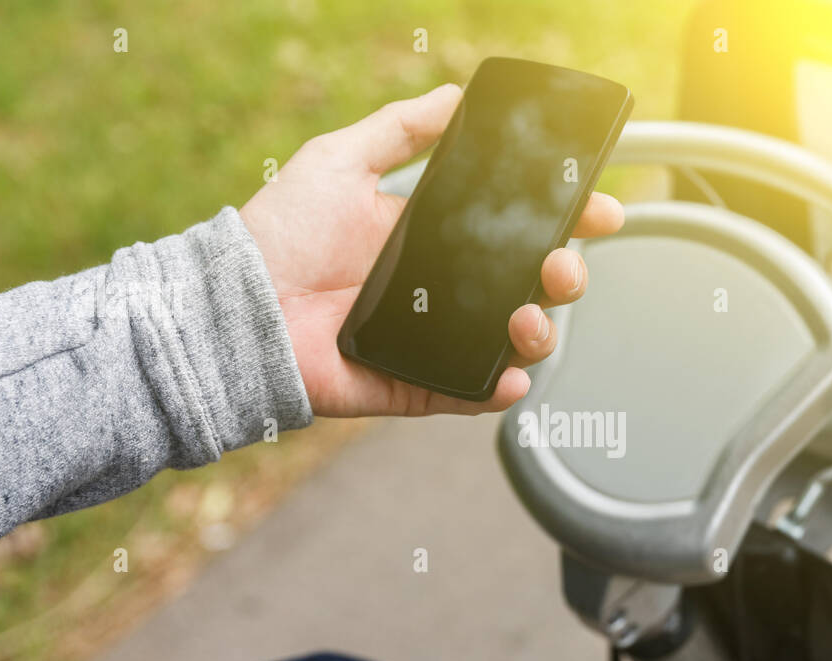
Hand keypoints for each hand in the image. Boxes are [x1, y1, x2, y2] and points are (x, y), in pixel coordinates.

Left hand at [240, 83, 623, 416]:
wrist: (235, 306)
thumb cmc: (278, 234)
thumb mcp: (339, 160)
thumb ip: (400, 130)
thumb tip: (455, 95)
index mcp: (435, 239)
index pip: (516, 231)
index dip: (564, 221)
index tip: (596, 209)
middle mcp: (443, 291)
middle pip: (530, 289)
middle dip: (565, 277)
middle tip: (562, 267)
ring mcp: (433, 340)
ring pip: (512, 345)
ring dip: (538, 334)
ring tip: (526, 318)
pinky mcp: (415, 384)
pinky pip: (469, 394)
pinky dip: (497, 391)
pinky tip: (508, 376)